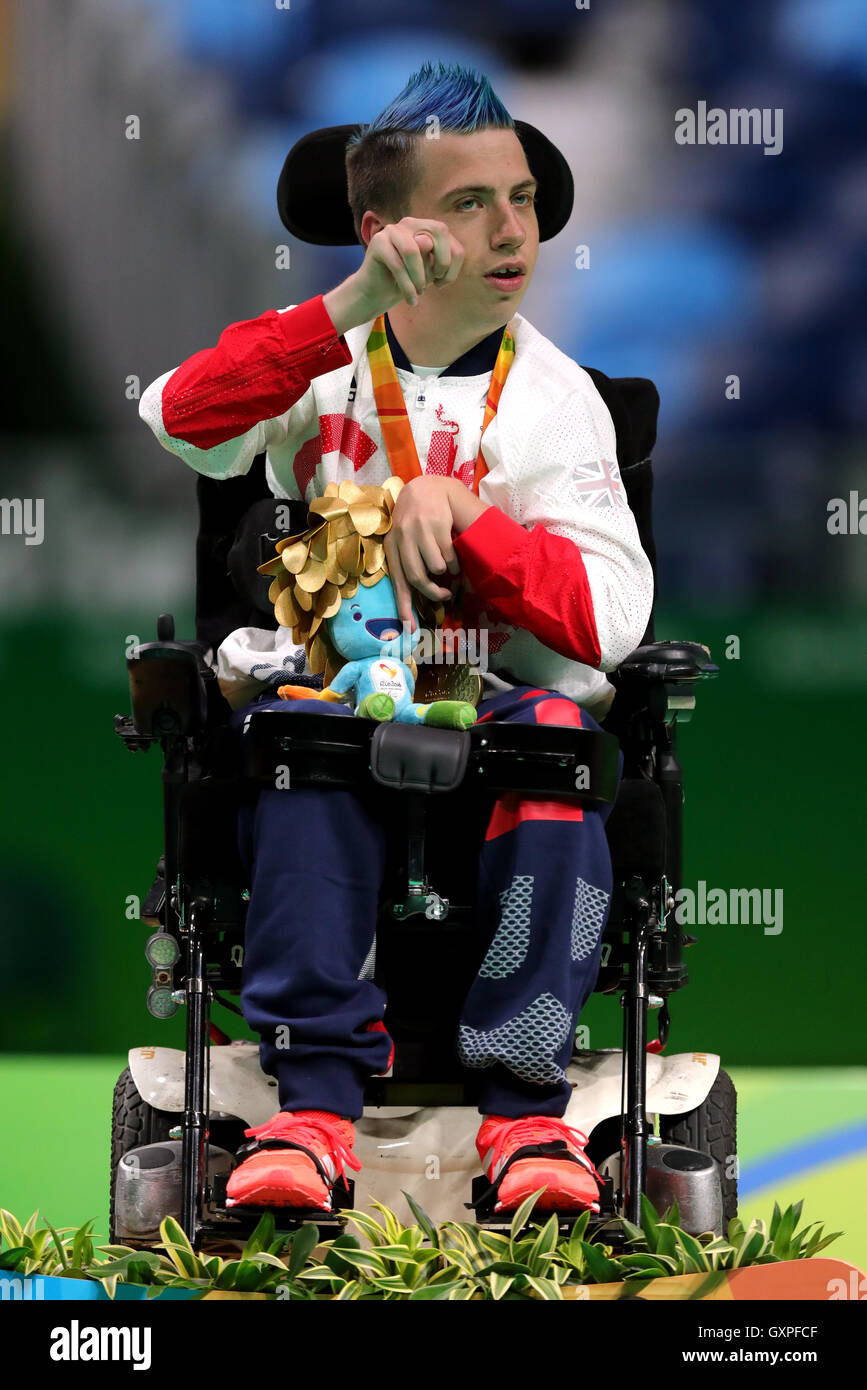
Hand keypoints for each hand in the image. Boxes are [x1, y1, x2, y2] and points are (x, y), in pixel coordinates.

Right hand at [323, 218, 463, 333]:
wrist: (377, 293)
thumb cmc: (407, 282)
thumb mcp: (430, 272)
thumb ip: (437, 260)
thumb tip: (426, 244)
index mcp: (425, 227)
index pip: (447, 234)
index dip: (453, 261)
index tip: (443, 282)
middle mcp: (410, 223)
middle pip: (438, 231)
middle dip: (442, 261)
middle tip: (435, 282)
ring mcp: (392, 230)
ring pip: (412, 250)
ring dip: (420, 277)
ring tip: (420, 293)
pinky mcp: (378, 243)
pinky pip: (397, 265)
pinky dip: (407, 287)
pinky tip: (411, 300)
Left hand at [385, 477, 487, 629]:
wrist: (427, 488)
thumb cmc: (416, 521)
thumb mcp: (405, 540)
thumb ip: (408, 564)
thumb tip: (416, 599)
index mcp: (392, 546)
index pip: (397, 582)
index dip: (404, 607)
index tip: (410, 629)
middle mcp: (402, 537)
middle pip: (418, 578)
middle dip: (434, 594)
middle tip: (444, 596)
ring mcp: (419, 529)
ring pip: (436, 568)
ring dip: (447, 573)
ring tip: (449, 566)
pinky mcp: (436, 522)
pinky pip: (449, 555)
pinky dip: (455, 562)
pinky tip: (454, 557)